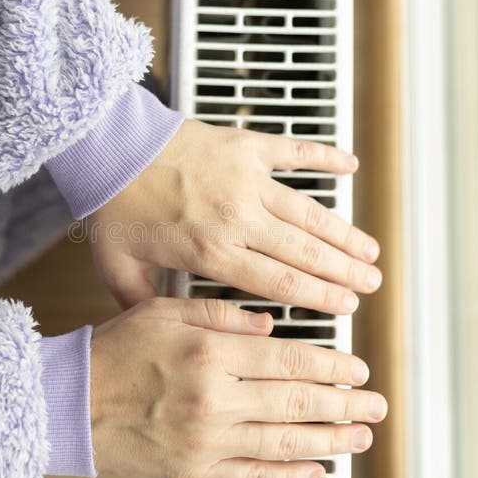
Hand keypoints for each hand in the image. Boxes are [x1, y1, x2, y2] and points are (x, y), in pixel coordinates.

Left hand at [87, 120, 381, 311]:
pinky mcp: (244, 145)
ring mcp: (244, 178)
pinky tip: (350, 168)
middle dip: (343, 271)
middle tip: (371, 283)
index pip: (278, 282)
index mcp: (209, 250)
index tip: (345, 306)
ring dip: (342, 231)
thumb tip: (166, 332)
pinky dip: (325, 157)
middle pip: (303, 251)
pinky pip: (294, 151)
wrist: (106, 146)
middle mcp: (235, 216)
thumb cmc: (111, 205)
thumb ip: (145, 305)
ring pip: (307, 211)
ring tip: (369, 248)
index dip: (319, 296)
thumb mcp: (119, 268)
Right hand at [89, 297, 387, 477]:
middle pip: (297, 402)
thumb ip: (221, 316)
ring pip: (284, 443)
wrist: (70, 403)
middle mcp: (214, 400)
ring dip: (330, 440)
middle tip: (374, 404)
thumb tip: (270, 326)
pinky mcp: (195, 470)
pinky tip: (314, 471)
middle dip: (344, 403)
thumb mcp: (163, 312)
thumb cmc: (113, 353)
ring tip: (359, 437)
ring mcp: (206, 441)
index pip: (289, 360)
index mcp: (210, 355)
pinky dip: (289, 477)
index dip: (331, 365)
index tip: (356, 368)